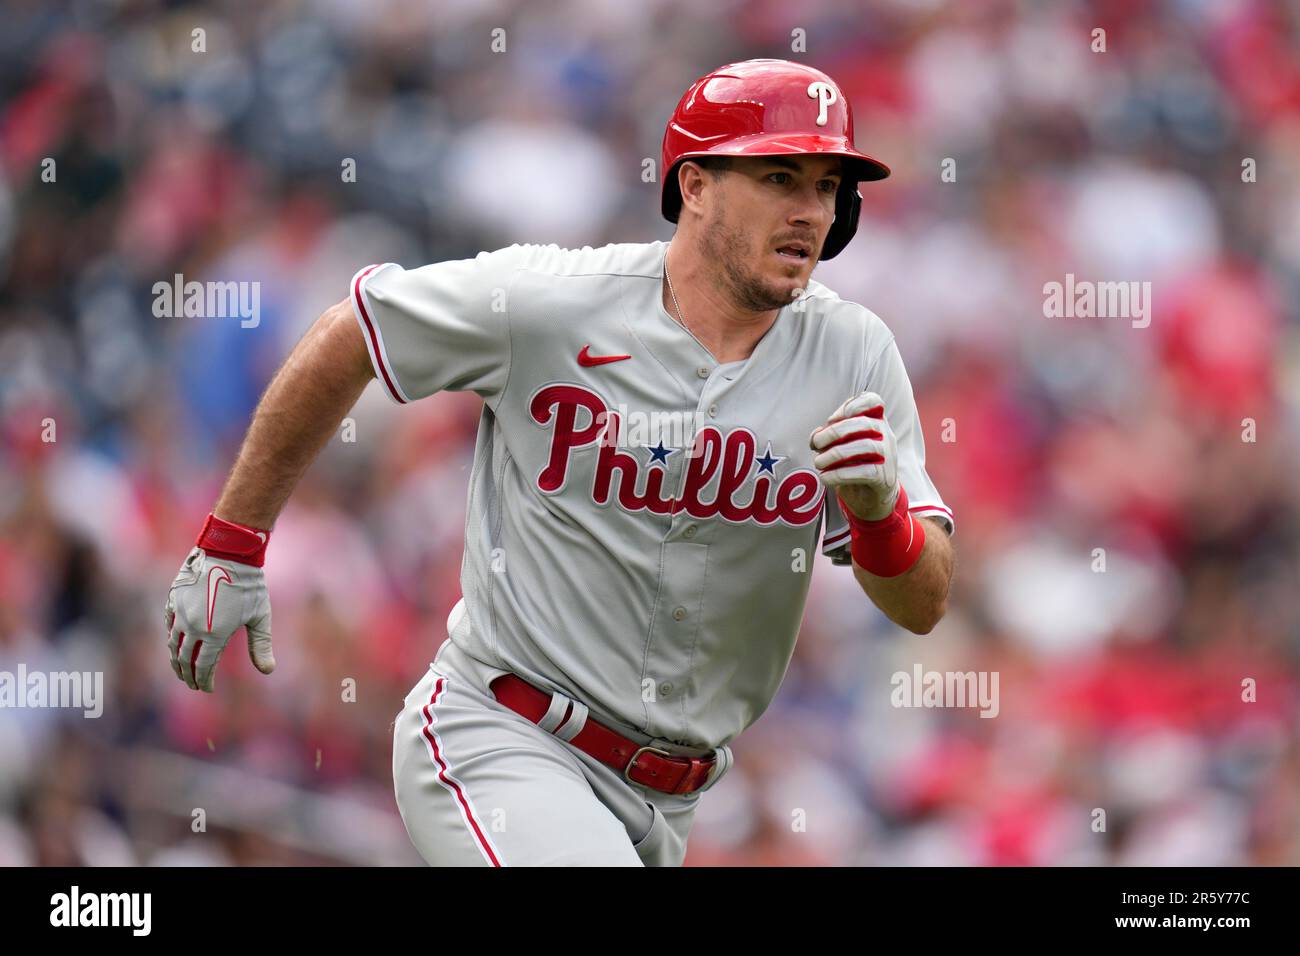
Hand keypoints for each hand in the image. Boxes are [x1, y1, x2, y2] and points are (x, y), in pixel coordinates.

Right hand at [164, 525, 274, 691]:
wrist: (229, 552)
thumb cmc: (249, 584)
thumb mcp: (260, 616)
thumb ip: (261, 645)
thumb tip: (269, 671)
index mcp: (214, 634)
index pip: (204, 667)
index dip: (204, 681)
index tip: (207, 689)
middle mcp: (193, 626)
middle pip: (184, 659)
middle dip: (188, 676)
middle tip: (193, 685)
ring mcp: (180, 612)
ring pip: (173, 644)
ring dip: (176, 660)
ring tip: (181, 669)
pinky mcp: (174, 599)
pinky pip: (169, 624)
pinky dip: (172, 637)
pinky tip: (176, 642)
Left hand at [809, 391, 899, 520]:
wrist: (870, 498)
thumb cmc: (853, 466)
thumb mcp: (838, 447)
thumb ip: (826, 437)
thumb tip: (815, 437)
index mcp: (875, 422)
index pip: (874, 401)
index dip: (853, 405)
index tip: (833, 419)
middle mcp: (886, 435)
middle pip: (863, 424)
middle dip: (833, 432)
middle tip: (816, 444)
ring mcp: (888, 456)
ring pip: (863, 447)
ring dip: (833, 454)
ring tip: (818, 463)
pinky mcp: (884, 478)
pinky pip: (862, 472)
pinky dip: (838, 475)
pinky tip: (825, 478)